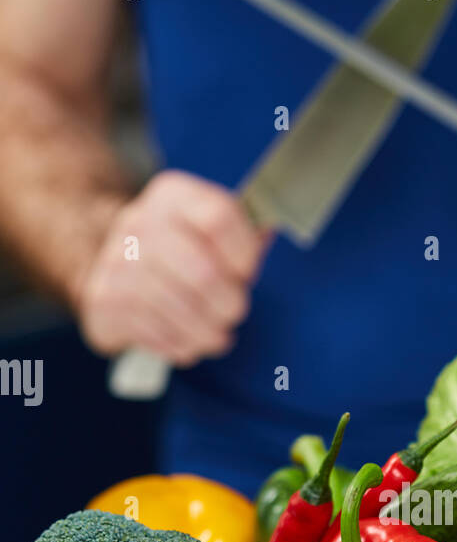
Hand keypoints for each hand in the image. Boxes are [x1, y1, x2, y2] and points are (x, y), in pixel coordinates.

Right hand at [77, 170, 269, 364]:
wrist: (105, 259)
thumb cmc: (177, 249)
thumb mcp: (207, 228)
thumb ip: (242, 233)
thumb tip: (267, 233)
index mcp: (172, 196)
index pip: (219, 218)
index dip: (243, 254)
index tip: (246, 272)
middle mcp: (139, 223)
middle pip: (203, 273)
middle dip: (228, 304)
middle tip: (233, 312)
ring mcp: (116, 262)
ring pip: (181, 311)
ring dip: (208, 333)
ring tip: (216, 336)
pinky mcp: (104, 301)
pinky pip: (158, 334)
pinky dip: (182, 345)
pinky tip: (187, 340)